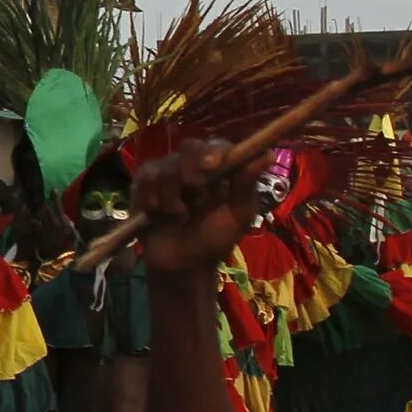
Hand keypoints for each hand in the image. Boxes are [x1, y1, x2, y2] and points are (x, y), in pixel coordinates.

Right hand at [128, 137, 261, 276]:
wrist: (182, 265)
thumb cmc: (215, 240)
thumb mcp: (237, 215)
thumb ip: (247, 184)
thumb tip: (267, 154)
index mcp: (220, 169)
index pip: (218, 145)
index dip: (213, 151)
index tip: (212, 165)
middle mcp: (193, 165)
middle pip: (189, 146)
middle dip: (190, 170)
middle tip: (196, 197)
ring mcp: (167, 172)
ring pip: (165, 166)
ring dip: (172, 195)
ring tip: (180, 217)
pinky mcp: (144, 183)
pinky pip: (144, 177)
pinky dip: (151, 197)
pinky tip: (157, 213)